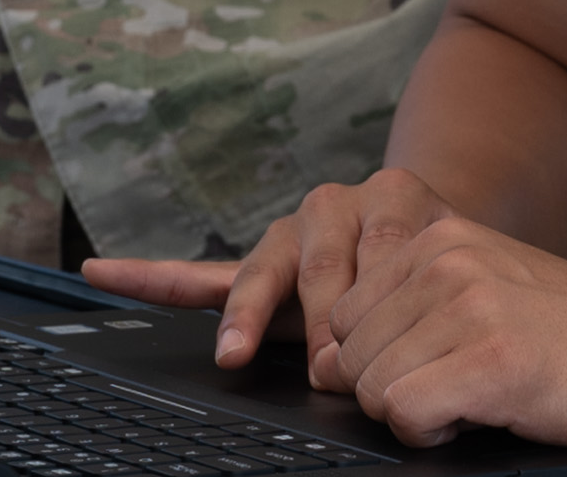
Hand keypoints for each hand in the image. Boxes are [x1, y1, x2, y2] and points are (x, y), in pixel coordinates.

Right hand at [83, 169, 460, 389]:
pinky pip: (198, 273)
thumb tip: (435, 351)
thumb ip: (444, 296)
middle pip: (315, 263)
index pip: (376, 249)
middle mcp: (334, 208)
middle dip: (320, 319)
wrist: (453, 252)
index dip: (369, 303)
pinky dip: (152, 277)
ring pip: (261, 274)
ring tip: (237, 351)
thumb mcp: (466, 274)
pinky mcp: (256, 267)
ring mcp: (289, 236)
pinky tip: (101, 271)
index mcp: (392, 201)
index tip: (360, 350)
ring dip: (250, 316)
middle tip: (326, 364)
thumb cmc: (461, 275)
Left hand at [322, 216, 566, 449]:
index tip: (434, 371)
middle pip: (350, 357)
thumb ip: (409, 310)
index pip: (344, 317)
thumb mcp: (483, 294)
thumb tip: (325, 361)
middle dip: (392, 393)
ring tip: (476, 401)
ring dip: (416, 415)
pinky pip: (406, 413)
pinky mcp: (494, 359)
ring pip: (372, 388)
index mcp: (437, 238)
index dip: (379, 363)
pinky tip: (479, 417)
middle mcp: (446, 261)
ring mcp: (469, 306)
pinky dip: (431, 433)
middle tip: (457, 393)